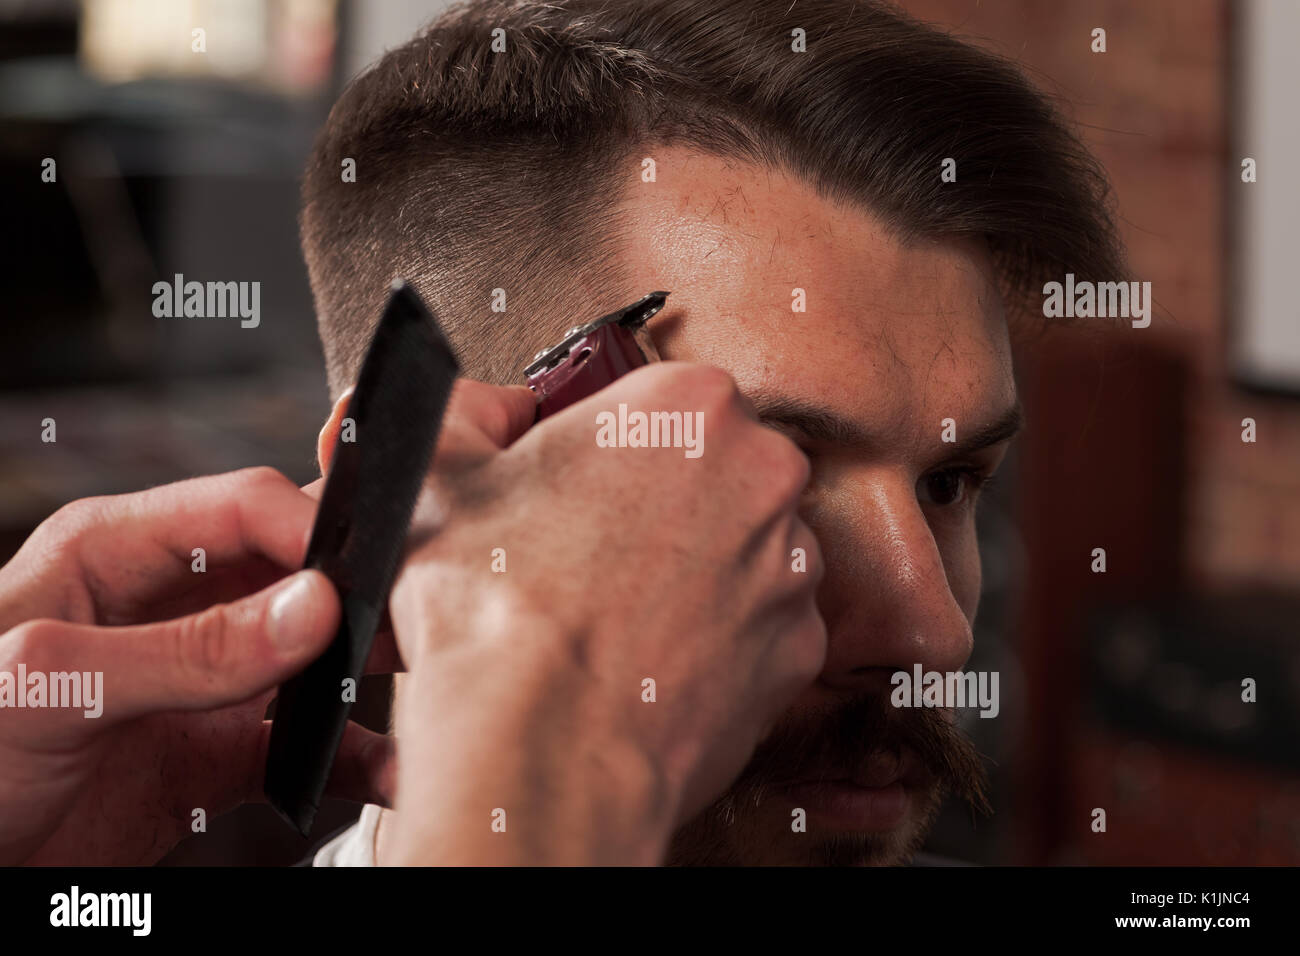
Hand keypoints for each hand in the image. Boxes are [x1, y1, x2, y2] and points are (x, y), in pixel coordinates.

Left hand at [0, 468, 395, 864]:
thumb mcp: (56, 684)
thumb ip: (187, 647)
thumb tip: (311, 608)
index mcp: (119, 550)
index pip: (246, 508)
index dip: (313, 534)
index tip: (365, 579)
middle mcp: (172, 604)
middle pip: (294, 573)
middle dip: (360, 594)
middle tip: (414, 623)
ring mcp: (199, 679)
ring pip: (311, 655)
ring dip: (364, 674)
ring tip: (419, 689)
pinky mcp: (214, 752)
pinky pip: (302, 744)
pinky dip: (349, 756)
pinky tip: (383, 767)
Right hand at [388, 365, 825, 862]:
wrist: (540, 747)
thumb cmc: (497, 613)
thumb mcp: (435, 471)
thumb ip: (468, 412)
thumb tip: (490, 411)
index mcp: (690, 406)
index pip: (668, 402)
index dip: (619, 445)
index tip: (588, 486)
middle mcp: (763, 475)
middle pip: (720, 474)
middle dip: (668, 506)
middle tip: (598, 555)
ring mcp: (791, 567)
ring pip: (749, 552)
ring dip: (700, 574)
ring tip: (622, 617)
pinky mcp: (799, 650)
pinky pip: (764, 631)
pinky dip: (723, 644)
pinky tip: (657, 661)